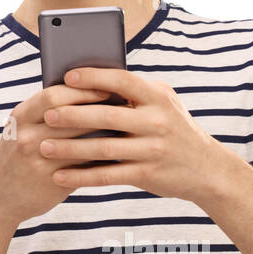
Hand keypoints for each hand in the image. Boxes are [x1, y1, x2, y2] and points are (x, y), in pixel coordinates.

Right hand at [0, 79, 122, 229]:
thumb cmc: (17, 156)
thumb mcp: (21, 129)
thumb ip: (46, 113)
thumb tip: (90, 92)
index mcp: (20, 117)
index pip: (53, 95)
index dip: (82, 90)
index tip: (105, 88)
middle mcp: (26, 137)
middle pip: (72, 117)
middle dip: (101, 110)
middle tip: (125, 106)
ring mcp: (39, 161)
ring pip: (82, 142)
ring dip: (107, 134)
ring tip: (127, 127)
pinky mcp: (53, 182)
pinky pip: (86, 167)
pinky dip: (103, 158)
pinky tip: (118, 152)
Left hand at [38, 66, 228, 201]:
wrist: (208, 170)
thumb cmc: (174, 129)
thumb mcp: (164, 103)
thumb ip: (134, 92)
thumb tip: (88, 78)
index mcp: (158, 97)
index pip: (122, 80)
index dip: (94, 77)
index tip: (66, 77)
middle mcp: (157, 122)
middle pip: (107, 116)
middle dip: (73, 115)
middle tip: (47, 115)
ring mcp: (152, 149)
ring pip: (103, 148)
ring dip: (70, 148)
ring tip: (44, 147)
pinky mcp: (148, 175)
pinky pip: (107, 175)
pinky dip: (81, 176)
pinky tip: (59, 176)